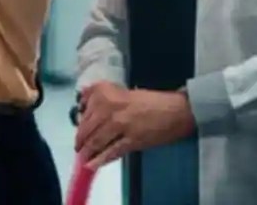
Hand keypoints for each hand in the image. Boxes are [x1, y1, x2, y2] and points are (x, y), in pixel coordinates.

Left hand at [74, 82, 196, 168]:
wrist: (177, 111)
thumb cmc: (154, 101)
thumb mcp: (125, 92)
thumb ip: (104, 96)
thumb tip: (85, 103)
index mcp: (109, 93)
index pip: (86, 107)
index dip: (81, 119)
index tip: (80, 125)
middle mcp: (111, 108)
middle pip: (88, 127)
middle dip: (81, 138)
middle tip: (79, 145)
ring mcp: (120, 125)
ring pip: (96, 141)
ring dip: (87, 151)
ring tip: (84, 156)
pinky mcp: (131, 141)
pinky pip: (111, 152)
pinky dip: (100, 160)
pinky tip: (93, 164)